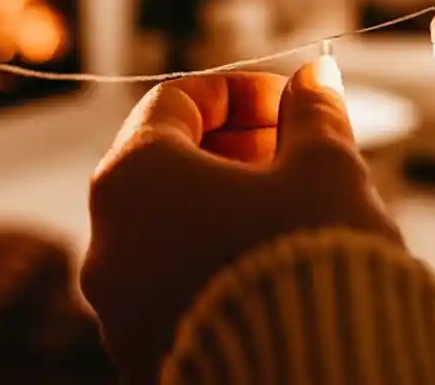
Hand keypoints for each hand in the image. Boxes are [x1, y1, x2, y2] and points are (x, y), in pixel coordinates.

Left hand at [81, 59, 399, 381]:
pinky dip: (215, 260)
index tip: (294, 101)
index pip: (176, 100)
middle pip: (165, 166)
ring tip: (295, 212)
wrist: (317, 378)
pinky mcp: (143, 353)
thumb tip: (316, 78)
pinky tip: (274, 267)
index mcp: (134, 177)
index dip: (242, 91)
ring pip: (168, 231)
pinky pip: (173, 288)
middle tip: (298, 154)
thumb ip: (314, 115)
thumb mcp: (327, 172)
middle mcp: (107, 241)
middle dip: (237, 148)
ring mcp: (118, 307)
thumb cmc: (314, 263)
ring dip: (227, 206)